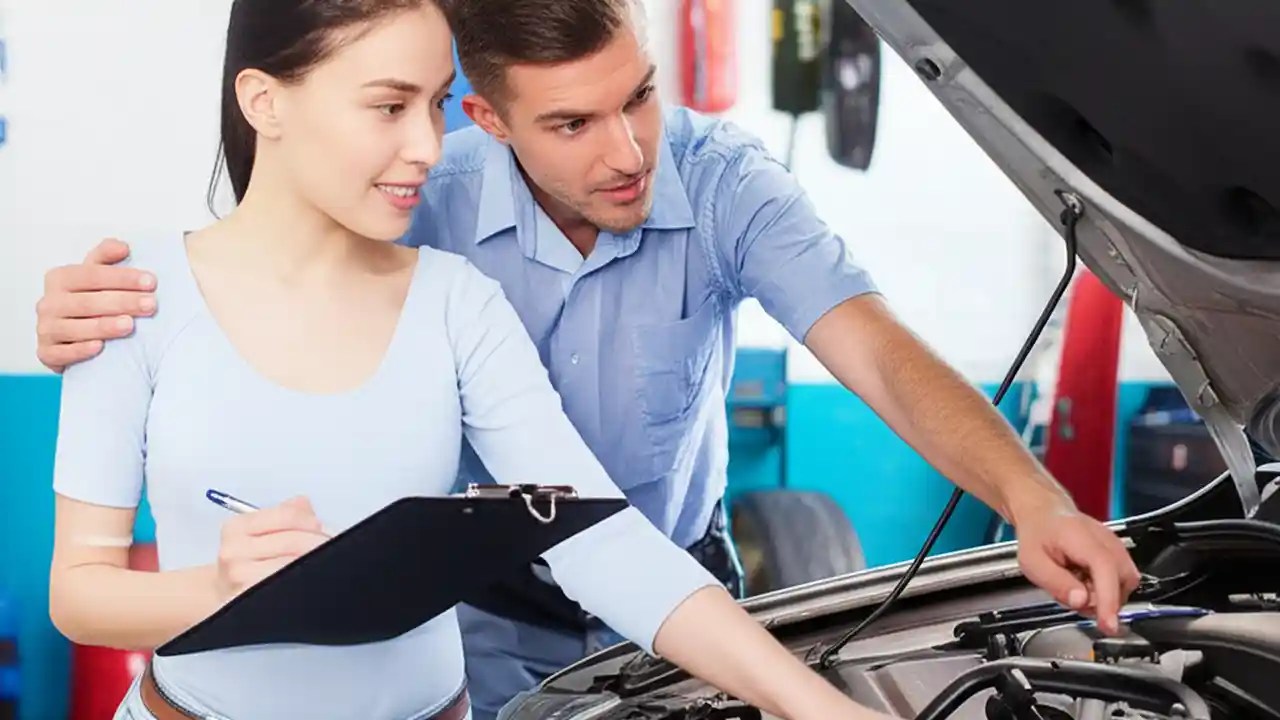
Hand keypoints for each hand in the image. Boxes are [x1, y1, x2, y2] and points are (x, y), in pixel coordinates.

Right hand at [36, 238, 155, 372]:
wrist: (73, 337)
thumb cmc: (90, 302)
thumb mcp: (97, 276)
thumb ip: (106, 257)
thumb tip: (122, 246)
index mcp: (60, 278)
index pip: (92, 274)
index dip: (122, 277)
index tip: (151, 282)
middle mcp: (49, 303)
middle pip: (87, 301)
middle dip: (122, 302)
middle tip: (150, 304)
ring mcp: (46, 329)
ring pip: (75, 327)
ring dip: (104, 326)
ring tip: (130, 325)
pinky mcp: (46, 353)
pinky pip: (62, 352)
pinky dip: (80, 350)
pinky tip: (100, 348)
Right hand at [214, 496, 328, 602]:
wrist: (225, 596)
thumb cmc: (248, 563)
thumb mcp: (259, 532)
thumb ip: (285, 514)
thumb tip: (304, 504)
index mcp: (236, 528)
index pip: (288, 515)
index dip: (312, 522)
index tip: (322, 529)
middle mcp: (233, 552)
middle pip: (293, 541)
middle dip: (319, 543)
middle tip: (332, 547)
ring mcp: (240, 577)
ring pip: (293, 564)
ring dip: (316, 563)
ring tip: (322, 565)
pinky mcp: (249, 599)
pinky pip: (289, 586)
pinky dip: (304, 581)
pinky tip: (307, 580)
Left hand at [1013, 499, 1139, 634]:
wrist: (1043, 514)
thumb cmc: (1037, 534)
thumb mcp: (1033, 562)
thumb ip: (1057, 583)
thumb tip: (1080, 602)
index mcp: (1084, 540)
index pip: (1106, 572)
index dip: (1109, 601)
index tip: (1108, 625)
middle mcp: (1107, 541)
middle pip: (1122, 582)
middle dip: (1102, 600)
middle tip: (1071, 593)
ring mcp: (1116, 547)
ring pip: (1124, 584)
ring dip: (1103, 595)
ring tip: (1074, 583)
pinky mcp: (1118, 554)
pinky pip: (1120, 580)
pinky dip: (1104, 588)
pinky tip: (1083, 580)